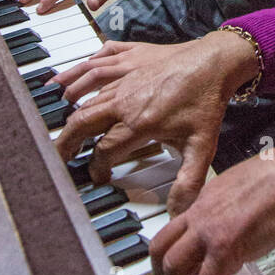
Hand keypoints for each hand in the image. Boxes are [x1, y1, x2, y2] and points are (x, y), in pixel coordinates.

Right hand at [53, 29, 257, 196]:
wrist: (214, 61)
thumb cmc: (206, 101)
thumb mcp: (202, 146)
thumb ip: (188, 181)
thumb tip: (179, 212)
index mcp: (138, 123)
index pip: (104, 151)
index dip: (96, 168)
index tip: (99, 177)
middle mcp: (124, 101)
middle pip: (82, 123)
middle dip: (66, 143)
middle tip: (60, 157)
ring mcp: (123, 79)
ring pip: (85, 97)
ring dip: (69, 115)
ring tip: (61, 131)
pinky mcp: (127, 63)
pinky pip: (92, 70)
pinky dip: (74, 78)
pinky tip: (64, 85)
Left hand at [151, 142, 274, 274]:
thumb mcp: (247, 191)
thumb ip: (235, 214)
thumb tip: (240, 238)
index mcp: (206, 198)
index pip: (177, 228)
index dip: (174, 252)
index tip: (179, 270)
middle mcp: (200, 213)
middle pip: (160, 247)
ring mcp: (208, 231)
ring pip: (172, 267)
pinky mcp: (223, 250)